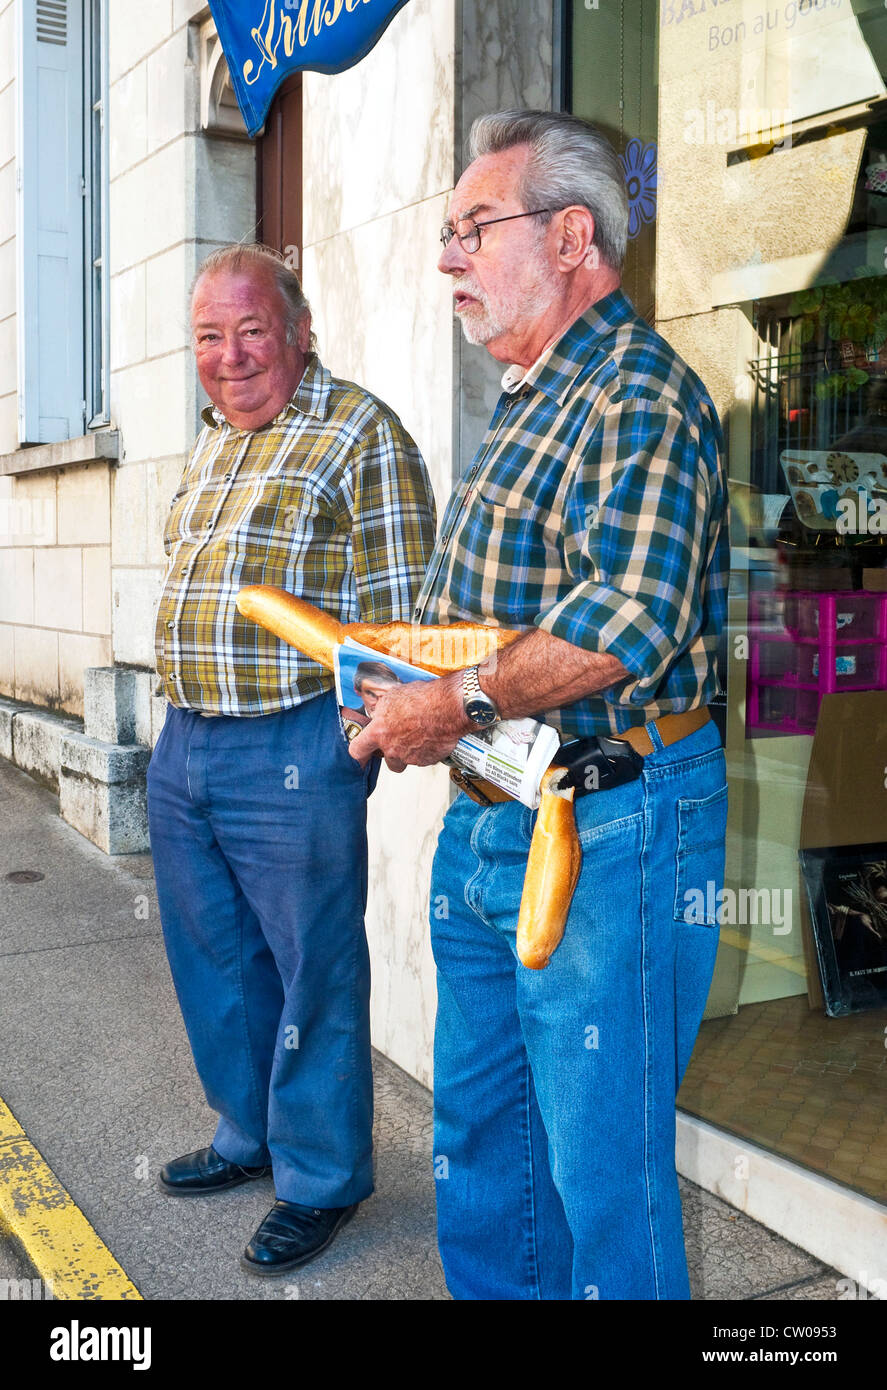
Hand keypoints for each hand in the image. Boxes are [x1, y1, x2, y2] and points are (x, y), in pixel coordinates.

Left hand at [348, 675, 471, 771]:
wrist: (448, 706)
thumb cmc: (421, 698)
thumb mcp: (392, 697)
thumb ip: (382, 711)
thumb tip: (379, 714)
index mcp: (378, 733)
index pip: (357, 750)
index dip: (359, 751)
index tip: (363, 749)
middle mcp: (392, 749)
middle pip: (386, 760)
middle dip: (392, 752)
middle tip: (400, 738)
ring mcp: (410, 757)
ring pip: (406, 761)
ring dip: (409, 753)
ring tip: (419, 735)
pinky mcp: (428, 760)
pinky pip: (424, 759)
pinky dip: (427, 751)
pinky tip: (432, 735)